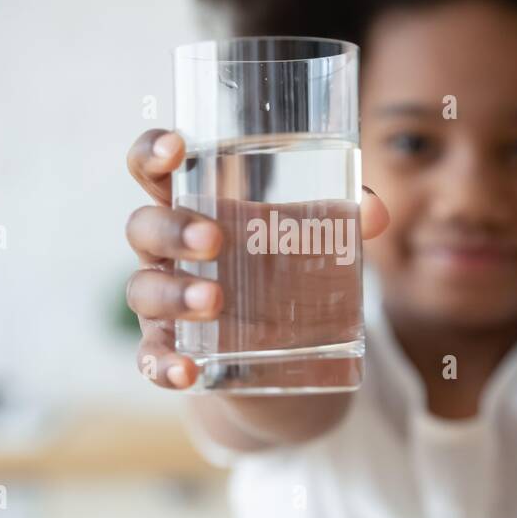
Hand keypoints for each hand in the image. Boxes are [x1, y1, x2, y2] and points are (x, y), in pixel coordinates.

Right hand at [124, 129, 388, 389]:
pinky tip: (186, 370)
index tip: (176, 147)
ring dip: (174, 293)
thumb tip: (373, 212)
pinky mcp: (170, 352)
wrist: (284, 356)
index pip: (153, 170)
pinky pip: (151, 358)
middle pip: (144, 227)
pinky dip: (163, 365)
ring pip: (143, 290)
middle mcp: (165, 252)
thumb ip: (339, 220)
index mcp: (192, 207)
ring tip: (214, 300)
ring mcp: (162, 304)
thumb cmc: (283, 273)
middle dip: (172, 230)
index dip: (153, 152)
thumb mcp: (309, 241)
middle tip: (213, 240)